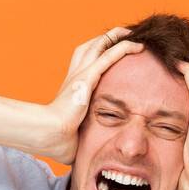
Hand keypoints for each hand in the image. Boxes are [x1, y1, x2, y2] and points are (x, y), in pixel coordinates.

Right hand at [39, 27, 144, 165]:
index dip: (97, 54)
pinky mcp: (88, 77)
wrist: (50, 134)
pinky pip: (109, 55)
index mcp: (72, 87)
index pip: (84, 62)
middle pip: (90, 47)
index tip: (111, 54)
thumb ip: (81, 138)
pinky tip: (138, 45)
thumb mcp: (74, 135)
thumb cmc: (58, 140)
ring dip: (117, 37)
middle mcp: (75, 75)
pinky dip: (124, 47)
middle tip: (122, 35)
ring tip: (133, 34)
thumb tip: (83, 155)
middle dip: (107, 38)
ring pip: (100, 44)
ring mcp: (81, 74)